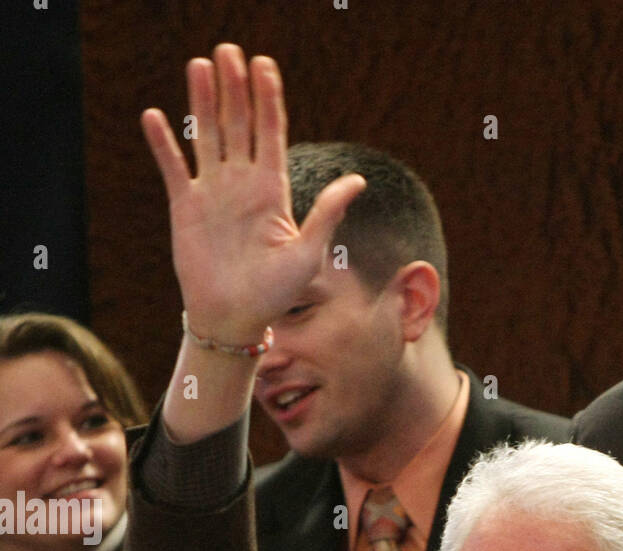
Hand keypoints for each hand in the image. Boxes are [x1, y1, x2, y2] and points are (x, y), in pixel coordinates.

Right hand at [141, 43, 364, 342]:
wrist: (235, 319)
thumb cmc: (275, 293)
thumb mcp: (308, 252)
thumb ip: (327, 213)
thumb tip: (357, 181)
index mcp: (272, 190)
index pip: (270, 132)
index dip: (267, 98)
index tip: (263, 64)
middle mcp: (241, 184)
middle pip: (238, 124)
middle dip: (234, 88)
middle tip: (228, 50)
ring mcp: (212, 192)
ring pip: (206, 136)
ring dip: (201, 102)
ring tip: (199, 65)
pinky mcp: (185, 207)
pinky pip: (173, 168)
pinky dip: (163, 143)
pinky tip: (155, 116)